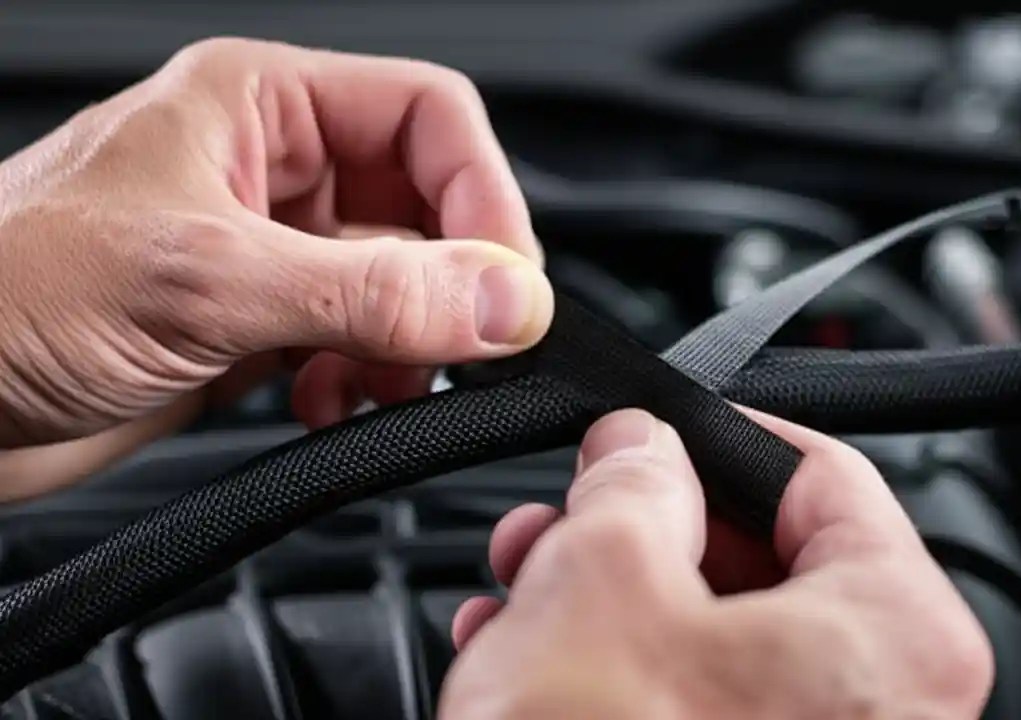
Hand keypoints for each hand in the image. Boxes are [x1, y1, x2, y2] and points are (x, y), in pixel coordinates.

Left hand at [0, 38, 551, 497]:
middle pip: (425, 205)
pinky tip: (325, 402)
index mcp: (261, 107)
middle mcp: (272, 170)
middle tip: (456, 345)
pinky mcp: (252, 324)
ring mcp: (265, 252)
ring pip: (398, 281)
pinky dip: (363, 378)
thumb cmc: (4, 292)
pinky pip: (355, 339)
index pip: (430, 118)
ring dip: (407, 340)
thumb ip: (371, 290)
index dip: (484, 195)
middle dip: (447, 282)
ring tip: (376, 381)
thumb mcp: (207, 281)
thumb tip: (500, 298)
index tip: (505, 285)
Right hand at [441, 408, 994, 718]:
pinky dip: (625, 682)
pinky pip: (706, 714)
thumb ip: (632, 482)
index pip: (820, 476)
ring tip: (523, 596)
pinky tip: (540, 671)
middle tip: (562, 521)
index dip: (712, 441)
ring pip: (721, 642)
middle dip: (641, 533)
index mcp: (895, 634)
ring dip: (614, 606)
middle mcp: (889, 712)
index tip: (645, 438)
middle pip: (764, 564)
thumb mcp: (601, 584)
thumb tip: (641, 449)